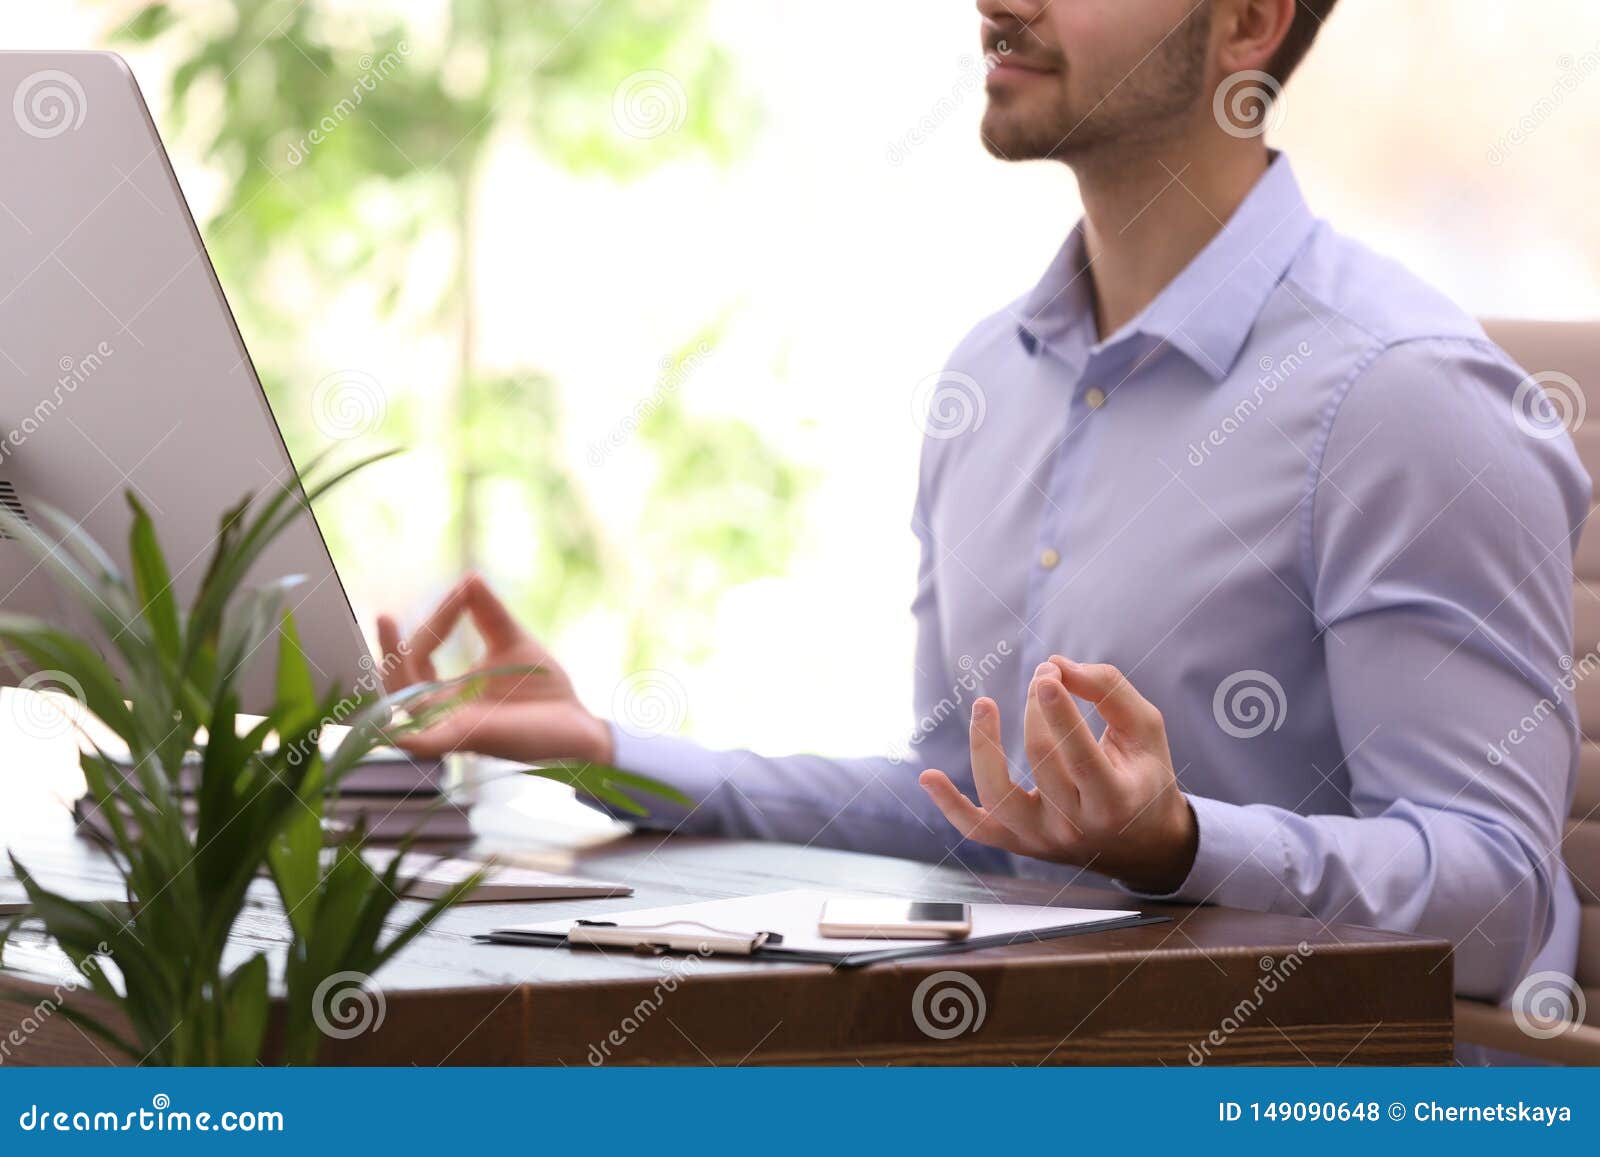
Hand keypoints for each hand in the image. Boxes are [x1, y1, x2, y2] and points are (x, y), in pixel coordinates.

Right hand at [374, 573, 613, 764]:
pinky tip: (391, 723)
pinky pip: (427, 742)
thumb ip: (488, 614)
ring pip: (404, 705)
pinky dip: (408, 734)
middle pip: (399, 681)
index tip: (462, 591)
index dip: (437, 620)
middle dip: (391, 648)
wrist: (578, 724)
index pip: (422, 653)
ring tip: (386, 636)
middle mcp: (443, 710)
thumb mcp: (513, 642)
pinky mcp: (470, 740)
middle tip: (385, 616)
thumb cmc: (545, 690)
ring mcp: (453, 726)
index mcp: (449, 690)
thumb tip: (468, 578)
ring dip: (392, 673)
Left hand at [918, 656, 1196, 892]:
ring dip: (984, 746)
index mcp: (1115, 800)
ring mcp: (1042, 839)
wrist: (1140, 842)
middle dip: (1036, 711)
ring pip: (1000, 797)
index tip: (1045, 673)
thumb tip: (1054, 665)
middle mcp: (1076, 827)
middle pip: (1042, 762)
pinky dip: (949, 805)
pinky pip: (976, 828)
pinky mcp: (1018, 843)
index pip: (1079, 756)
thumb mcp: (1145, 728)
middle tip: (1042, 675)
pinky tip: (928, 777)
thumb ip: (1107, 689)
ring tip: (983, 704)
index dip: (1059, 713)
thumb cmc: (1142, 772)